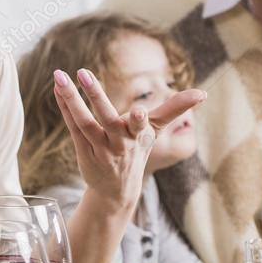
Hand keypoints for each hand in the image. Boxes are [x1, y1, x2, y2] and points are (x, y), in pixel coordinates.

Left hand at [53, 68, 205, 211]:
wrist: (117, 189)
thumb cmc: (138, 149)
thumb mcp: (157, 130)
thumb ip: (176, 108)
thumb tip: (203, 93)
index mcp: (140, 136)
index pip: (142, 126)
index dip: (139, 120)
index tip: (138, 112)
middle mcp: (120, 143)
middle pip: (107, 119)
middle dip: (96, 96)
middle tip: (84, 73)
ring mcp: (99, 148)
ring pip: (84, 122)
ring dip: (71, 99)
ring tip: (60, 77)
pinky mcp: (83, 150)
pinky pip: (73, 126)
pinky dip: (65, 107)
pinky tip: (58, 89)